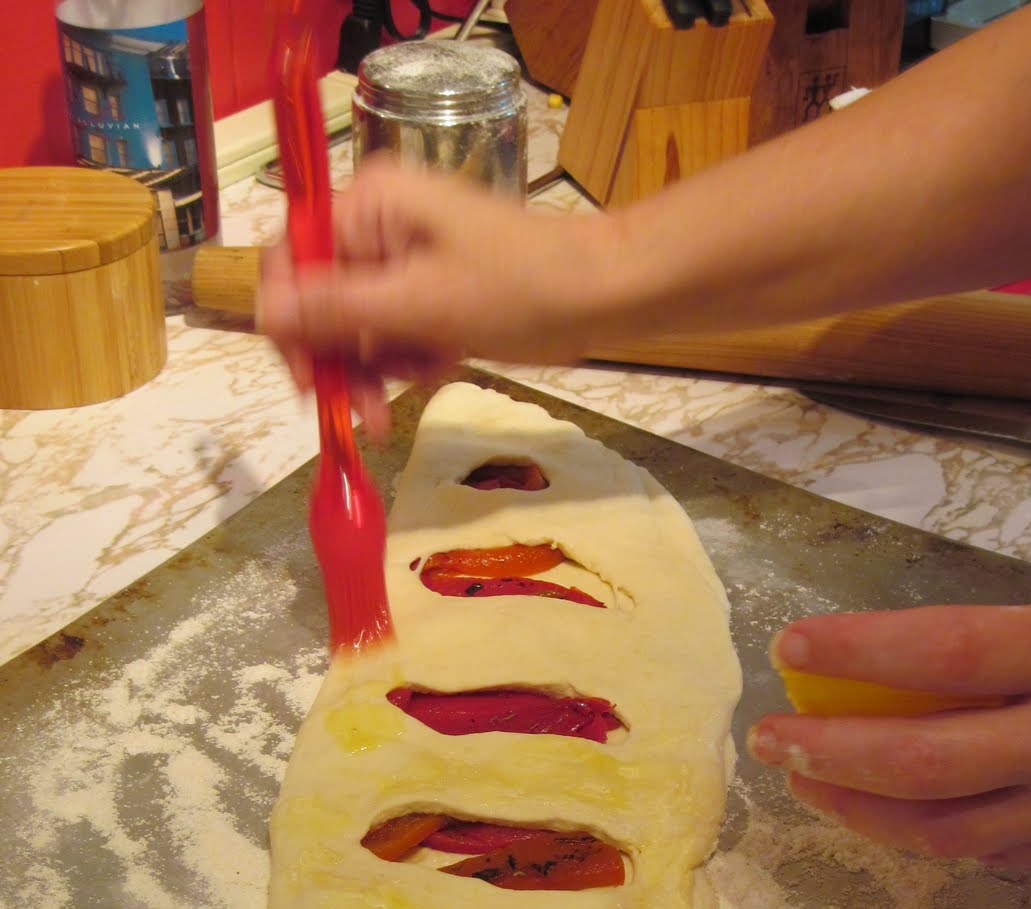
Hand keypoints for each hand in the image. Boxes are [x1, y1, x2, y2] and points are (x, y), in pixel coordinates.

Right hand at [256, 154, 616, 434]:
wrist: (599, 296)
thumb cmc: (518, 286)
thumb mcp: (419, 303)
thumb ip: (337, 309)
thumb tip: (265, 313)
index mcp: (369, 205)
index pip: (292, 259)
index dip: (289, 321)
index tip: (304, 378)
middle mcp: (378, 227)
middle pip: (321, 301)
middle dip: (339, 360)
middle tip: (358, 414)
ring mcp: (405, 263)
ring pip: (356, 328)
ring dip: (374, 371)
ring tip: (401, 402)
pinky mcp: (430, 296)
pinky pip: (393, 336)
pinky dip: (408, 363)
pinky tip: (438, 366)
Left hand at [749, 599, 1030, 869]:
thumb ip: (1016, 647)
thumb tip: (907, 663)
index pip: (944, 652)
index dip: (857, 650)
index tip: (794, 645)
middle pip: (923, 761)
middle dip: (831, 754)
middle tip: (772, 739)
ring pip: (941, 829)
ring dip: (859, 811)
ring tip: (808, 785)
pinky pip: (988, 855)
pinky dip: (925, 838)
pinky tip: (888, 820)